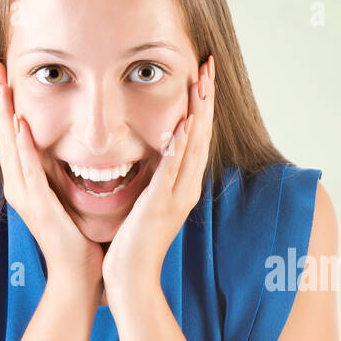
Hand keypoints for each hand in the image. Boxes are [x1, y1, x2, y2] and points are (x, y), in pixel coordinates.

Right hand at [0, 54, 103, 301]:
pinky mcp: (38, 205)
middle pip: (3, 130)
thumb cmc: (77, 237)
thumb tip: (67, 147)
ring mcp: (24, 194)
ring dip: (4, 110)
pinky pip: (28, 169)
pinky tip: (19, 123)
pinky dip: (22, 145)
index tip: (3, 69)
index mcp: (25, 179)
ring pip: (10, 143)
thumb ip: (60, 171)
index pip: (12, 131)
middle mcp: (18, 183)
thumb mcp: (66, 194)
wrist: (78, 273)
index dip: (6, 99)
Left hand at [102, 54, 214, 301]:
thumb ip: (156, 177)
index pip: (196, 135)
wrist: (131, 277)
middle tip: (208, 63)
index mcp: (183, 184)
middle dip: (206, 97)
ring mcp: (176, 196)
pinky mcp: (159, 206)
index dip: (201, 104)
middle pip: (201, 134)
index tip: (202, 73)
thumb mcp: (148, 201)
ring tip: (202, 81)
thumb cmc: (134, 242)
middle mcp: (186, 186)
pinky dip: (179, 146)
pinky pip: (172, 170)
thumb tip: (156, 152)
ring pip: (193, 146)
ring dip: (198, 112)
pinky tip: (183, 124)